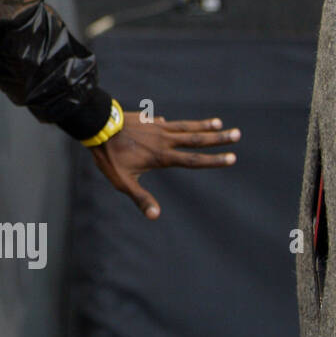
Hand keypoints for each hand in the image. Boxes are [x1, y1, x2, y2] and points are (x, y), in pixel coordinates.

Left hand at [88, 112, 240, 219]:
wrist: (97, 126)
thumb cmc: (108, 156)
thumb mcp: (123, 182)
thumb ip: (140, 198)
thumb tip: (155, 216)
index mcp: (161, 156)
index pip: (193, 160)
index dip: (213, 160)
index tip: (232, 157)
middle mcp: (164, 140)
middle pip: (196, 139)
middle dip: (218, 138)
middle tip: (238, 134)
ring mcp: (157, 128)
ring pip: (186, 127)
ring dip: (203, 125)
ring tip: (219, 123)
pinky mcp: (148, 120)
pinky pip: (167, 122)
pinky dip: (176, 124)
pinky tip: (178, 123)